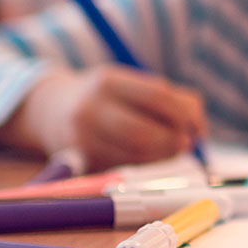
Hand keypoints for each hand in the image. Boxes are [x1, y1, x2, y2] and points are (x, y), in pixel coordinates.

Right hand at [6, 66, 204, 170]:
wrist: (49, 110)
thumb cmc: (106, 96)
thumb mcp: (130, 84)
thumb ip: (171, 98)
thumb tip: (198, 125)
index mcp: (109, 81)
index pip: (157, 96)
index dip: (185, 115)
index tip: (198, 128)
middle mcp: (91, 109)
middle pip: (144, 133)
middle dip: (173, 142)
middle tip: (185, 144)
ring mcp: (82, 138)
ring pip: (135, 155)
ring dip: (162, 157)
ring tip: (169, 150)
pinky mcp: (82, 161)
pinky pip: (124, 167)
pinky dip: (145, 165)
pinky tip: (148, 158)